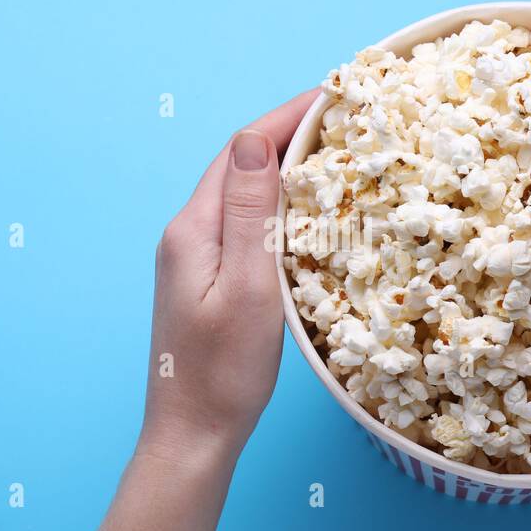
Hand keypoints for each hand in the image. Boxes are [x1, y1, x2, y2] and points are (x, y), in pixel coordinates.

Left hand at [141, 90, 316, 456]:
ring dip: (282, 167)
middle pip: (238, 164)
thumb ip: (249, 213)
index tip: (334, 95)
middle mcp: (186, 234)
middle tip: (344, 118)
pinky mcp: (204, 280)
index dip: (286, 117)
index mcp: (193, 229)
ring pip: (241, 192)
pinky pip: (243, 222)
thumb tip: (252, 138)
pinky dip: (276, 204)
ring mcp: (192, 258)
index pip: (241, 149)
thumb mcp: (246, 288)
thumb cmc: (223, 373)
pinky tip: (304, 212)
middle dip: (288, 133)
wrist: (192, 434)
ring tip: (332, 152)